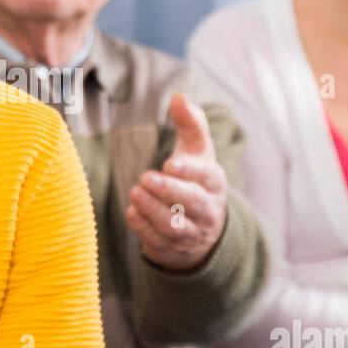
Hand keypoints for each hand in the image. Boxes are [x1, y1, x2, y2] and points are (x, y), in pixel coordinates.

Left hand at [125, 93, 227, 271]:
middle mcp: (208, 210)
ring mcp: (192, 233)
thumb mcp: (197, 150)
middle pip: (193, 203)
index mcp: (214, 183)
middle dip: (170, 191)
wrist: (202, 227)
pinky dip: (145, 229)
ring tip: (136, 192)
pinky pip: (160, 243)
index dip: (190, 171)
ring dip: (154, 211)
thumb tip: (179, 97)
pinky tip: (132, 211)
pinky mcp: (173, 249)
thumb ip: (190, 122)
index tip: (170, 163)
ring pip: (176, 226)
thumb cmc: (196, 178)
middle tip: (146, 177)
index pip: (208, 178)